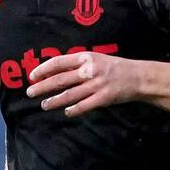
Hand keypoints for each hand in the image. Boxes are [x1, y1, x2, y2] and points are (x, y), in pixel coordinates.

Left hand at [26, 51, 143, 116]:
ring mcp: (96, 85)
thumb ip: (78, 65)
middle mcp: (89, 70)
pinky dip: (73, 110)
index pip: (59, 63)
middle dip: (42, 87)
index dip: (43, 69)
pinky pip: (84, 106)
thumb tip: (56, 72)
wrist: (138, 77)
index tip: (32, 76)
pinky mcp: (103, 98)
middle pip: (60, 79)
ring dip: (54, 100)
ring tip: (43, 105)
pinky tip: (66, 112)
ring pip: (69, 94)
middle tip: (30, 93)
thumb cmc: (115, 68)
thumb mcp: (96, 59)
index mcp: (86, 57)